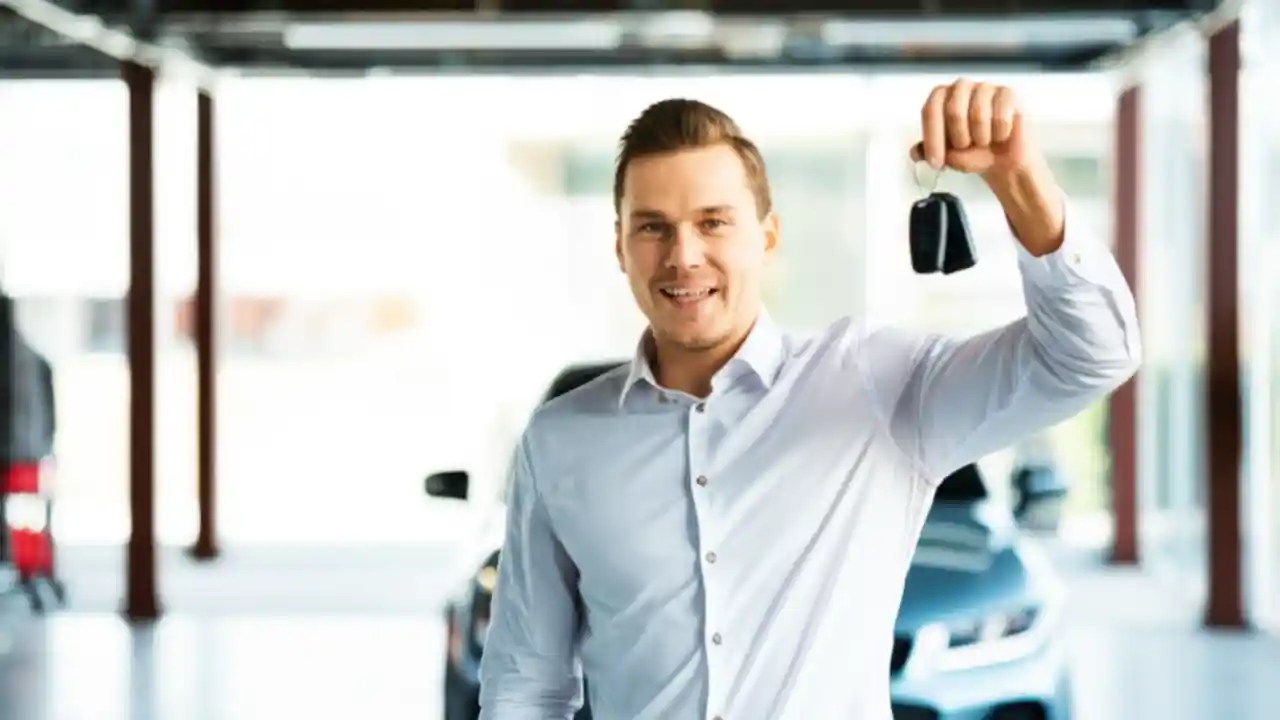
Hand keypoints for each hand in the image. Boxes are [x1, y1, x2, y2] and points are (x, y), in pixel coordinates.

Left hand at [910, 78, 1064, 255]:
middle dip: (959, 139)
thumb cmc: (972, 153)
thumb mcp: (945, 156)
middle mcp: (960, 87)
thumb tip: (915, 153)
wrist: (1000, 160)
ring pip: (978, 115)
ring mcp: (984, 87)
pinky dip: (999, 135)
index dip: (933, 139)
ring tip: (983, 141)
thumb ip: (928, 152)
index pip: (930, 110)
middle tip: (965, 147)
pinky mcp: (1007, 93)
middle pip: (954, 111)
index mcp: (940, 97)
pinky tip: (999, 135)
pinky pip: (1000, 117)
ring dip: (980, 138)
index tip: (936, 162)